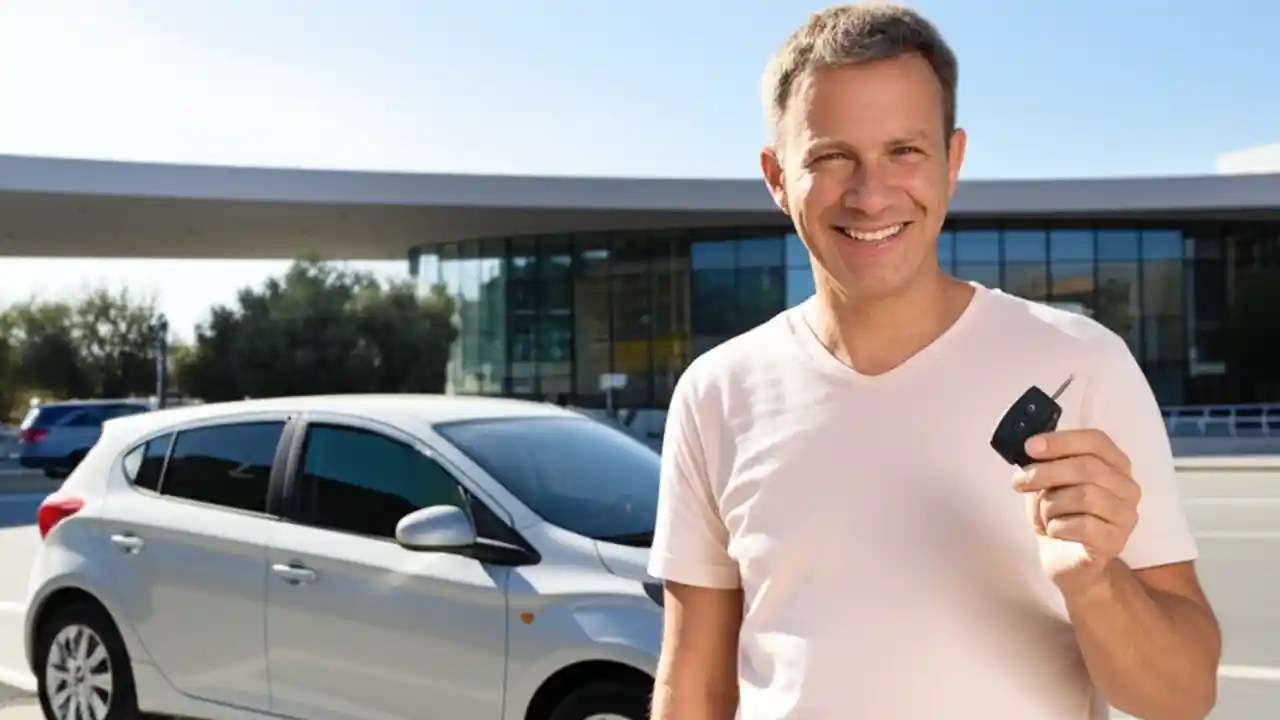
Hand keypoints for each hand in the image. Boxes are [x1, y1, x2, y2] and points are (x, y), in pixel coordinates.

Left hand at [1011, 429, 1141, 596]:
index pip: (1095, 441)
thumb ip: (1048, 463)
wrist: (1066, 561)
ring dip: (1051, 505)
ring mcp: (1125, 516)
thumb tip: (1032, 447)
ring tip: (1047, 516)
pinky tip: (1056, 532)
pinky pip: (1082, 526)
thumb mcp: (1050, 483)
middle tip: (1020, 481)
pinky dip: (1058, 527)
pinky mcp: (1115, 542)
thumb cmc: (1060, 516)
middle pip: (1087, 468)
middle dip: (1046, 472)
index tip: (1030, 447)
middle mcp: (1127, 488)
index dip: (1061, 441)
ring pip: (1083, 496)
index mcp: (1114, 465)